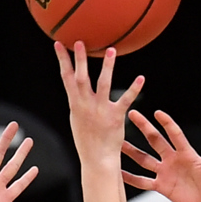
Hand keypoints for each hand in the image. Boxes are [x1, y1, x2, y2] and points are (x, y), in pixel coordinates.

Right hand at [56, 42, 143, 168]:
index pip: (66, 77)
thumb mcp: (77, 119)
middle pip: (81, 78)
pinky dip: (133, 89)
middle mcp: (86, 105)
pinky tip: (141, 78)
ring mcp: (101, 110)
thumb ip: (78, 102)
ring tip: (111, 50)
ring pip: (103, 84)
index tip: (59, 44)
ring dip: (107, 66)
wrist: (97, 159)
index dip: (62, 60)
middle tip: (80, 41)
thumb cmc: (88, 141)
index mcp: (75, 104)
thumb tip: (76, 88)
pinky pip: (125, 100)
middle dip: (80, 59)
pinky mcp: (116, 117)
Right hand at [122, 110, 200, 201]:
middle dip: (144, 127)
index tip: (157, 112)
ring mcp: (166, 172)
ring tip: (117, 142)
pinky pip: (143, 181)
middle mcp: (173, 160)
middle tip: (130, 114)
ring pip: (144, 159)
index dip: (167, 124)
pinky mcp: (162, 186)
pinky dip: (131, 178)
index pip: (175, 134)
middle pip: (155, 140)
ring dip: (131, 151)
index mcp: (187, 154)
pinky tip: (118, 172)